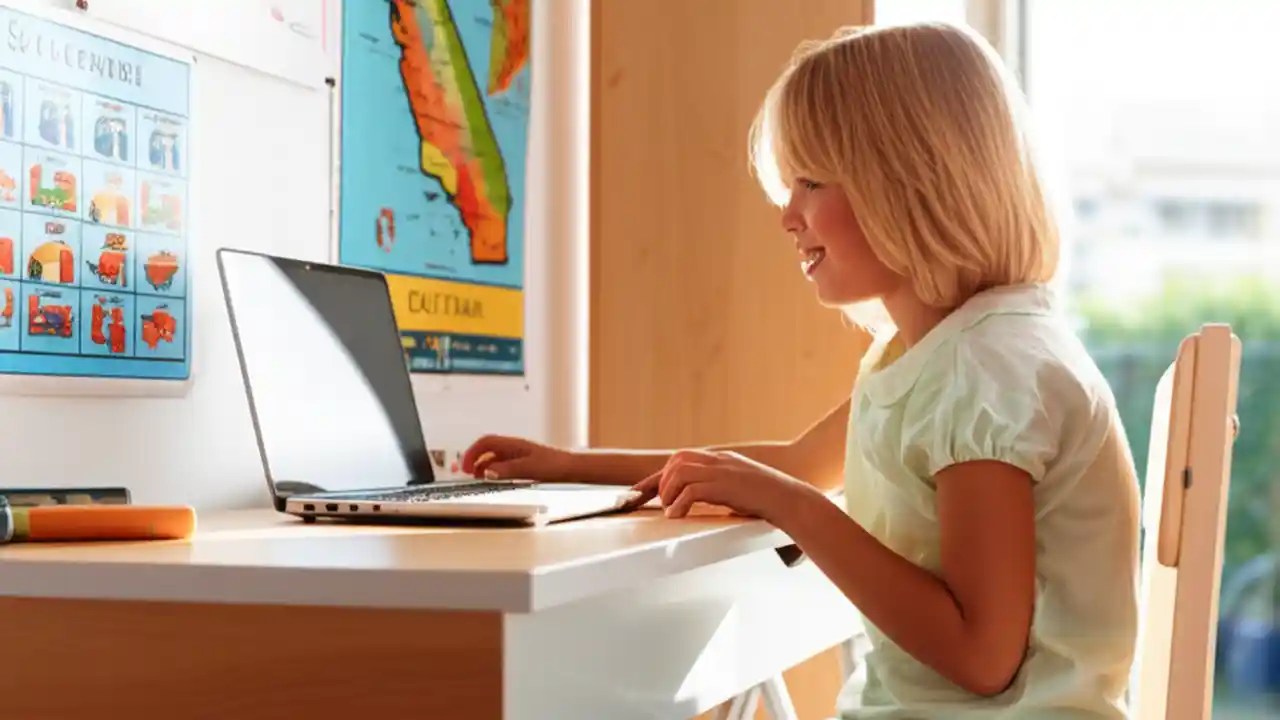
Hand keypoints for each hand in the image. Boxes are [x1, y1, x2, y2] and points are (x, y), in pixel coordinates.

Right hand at [461, 435, 572, 481]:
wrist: (571, 469)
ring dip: (483, 467)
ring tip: (478, 479)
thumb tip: (487, 472)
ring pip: (494, 459)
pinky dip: (494, 472)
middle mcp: (514, 448)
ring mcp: (518, 456)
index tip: (464, 466)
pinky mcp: (523, 465)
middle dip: (474, 460)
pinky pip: (502, 466)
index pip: (486, 442)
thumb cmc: (554, 465)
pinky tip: (494, 481)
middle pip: (487, 450)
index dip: (472, 453)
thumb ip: (507, 470)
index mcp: (513, 445)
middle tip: (466, 474)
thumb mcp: (528, 468)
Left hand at [631, 450, 814, 521]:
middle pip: (676, 460)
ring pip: (680, 471)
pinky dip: (679, 503)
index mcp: (721, 460)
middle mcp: (719, 460)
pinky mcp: (726, 484)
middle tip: (655, 502)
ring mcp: (723, 470)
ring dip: (668, 491)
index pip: (681, 460)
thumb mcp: (739, 489)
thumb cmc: (768, 500)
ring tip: (669, 509)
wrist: (791, 500)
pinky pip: (692, 490)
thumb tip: (695, 501)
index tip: (640, 492)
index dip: (658, 477)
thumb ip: (718, 489)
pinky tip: (677, 515)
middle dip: (660, 481)